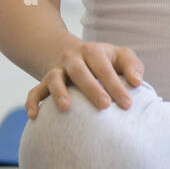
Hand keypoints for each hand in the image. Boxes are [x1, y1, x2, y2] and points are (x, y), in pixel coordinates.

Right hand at [25, 41, 144, 119]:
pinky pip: (35, 91)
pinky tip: (35, 116)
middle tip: (104, 107)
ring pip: (53, 79)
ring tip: (65, 108)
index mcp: (93, 52)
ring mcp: (57, 71)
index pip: (105, 68)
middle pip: (80, 72)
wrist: (70, 54)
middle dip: (92, 89)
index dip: (116, 85)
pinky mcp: (44, 82)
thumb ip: (132, 66)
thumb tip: (137, 82)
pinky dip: (32, 102)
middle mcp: (72, 60)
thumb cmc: (104, 60)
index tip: (128, 104)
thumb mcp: (120, 56)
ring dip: (58, 92)